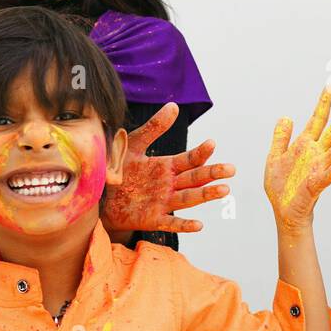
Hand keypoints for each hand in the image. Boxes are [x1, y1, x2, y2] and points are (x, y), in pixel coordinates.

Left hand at [103, 102, 235, 233]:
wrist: (100, 196)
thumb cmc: (118, 168)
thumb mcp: (134, 144)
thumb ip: (154, 128)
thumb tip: (175, 105)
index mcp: (167, 166)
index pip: (189, 159)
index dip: (201, 152)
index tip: (212, 143)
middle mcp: (170, 184)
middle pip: (196, 178)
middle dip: (213, 173)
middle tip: (231, 169)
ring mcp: (164, 203)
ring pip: (189, 198)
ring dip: (206, 194)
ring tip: (224, 190)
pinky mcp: (153, 220)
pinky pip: (171, 223)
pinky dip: (184, 225)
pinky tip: (198, 225)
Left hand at [263, 87, 330, 234]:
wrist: (283, 212)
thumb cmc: (281, 187)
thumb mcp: (274, 157)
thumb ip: (281, 138)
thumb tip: (286, 117)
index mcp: (306, 146)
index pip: (318, 120)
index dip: (324, 103)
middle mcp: (316, 155)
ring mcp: (318, 170)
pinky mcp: (314, 187)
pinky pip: (324, 179)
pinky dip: (330, 174)